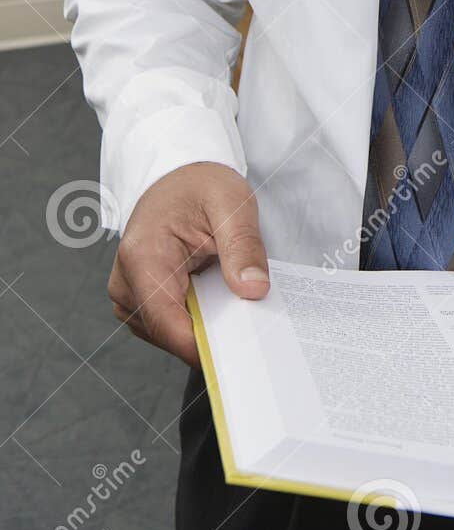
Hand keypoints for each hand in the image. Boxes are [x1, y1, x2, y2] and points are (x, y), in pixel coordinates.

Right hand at [107, 163, 268, 366]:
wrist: (178, 177)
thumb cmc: (200, 185)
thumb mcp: (232, 204)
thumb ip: (243, 247)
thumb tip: (253, 290)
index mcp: (142, 256)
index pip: (167, 322)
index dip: (202, 345)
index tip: (240, 353)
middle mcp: (125, 281)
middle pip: (168, 333)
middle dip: (210, 334)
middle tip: (251, 324)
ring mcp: (128, 294)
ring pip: (168, 334)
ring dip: (203, 326)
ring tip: (233, 301)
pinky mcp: (138, 300)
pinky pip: (168, 325)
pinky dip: (195, 319)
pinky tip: (218, 301)